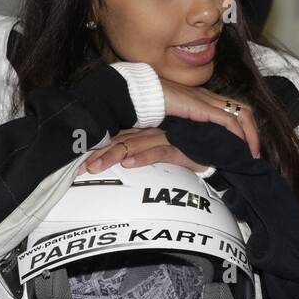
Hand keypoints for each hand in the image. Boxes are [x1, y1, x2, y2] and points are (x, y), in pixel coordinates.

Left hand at [82, 127, 206, 173]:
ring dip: (114, 156)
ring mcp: (167, 138)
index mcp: (147, 132)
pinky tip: (129, 164)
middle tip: (79, 166)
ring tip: (96, 166)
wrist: (221, 154)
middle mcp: (154, 132)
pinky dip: (143, 157)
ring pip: (135, 145)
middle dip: (98, 153)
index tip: (77, 161)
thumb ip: (142, 155)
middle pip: (120, 140)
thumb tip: (118, 164)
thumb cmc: (190, 156)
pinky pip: (159, 151)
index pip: (117, 137)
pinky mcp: (180, 148)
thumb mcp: (161, 155)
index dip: (97, 146)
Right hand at [157, 79, 259, 158]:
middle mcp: (209, 97)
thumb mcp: (175, 118)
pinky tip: (239, 146)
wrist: (140, 95)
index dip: (244, 126)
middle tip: (254, 153)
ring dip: (250, 135)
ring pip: (241, 113)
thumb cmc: (152, 106)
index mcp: (204, 98)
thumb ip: (187, 126)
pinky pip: (228, 120)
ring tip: (251, 154)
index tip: (246, 146)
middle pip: (244, 109)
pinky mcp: (202, 107)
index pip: (234, 109)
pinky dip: (237, 134)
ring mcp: (207, 99)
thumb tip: (194, 141)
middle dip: (253, 132)